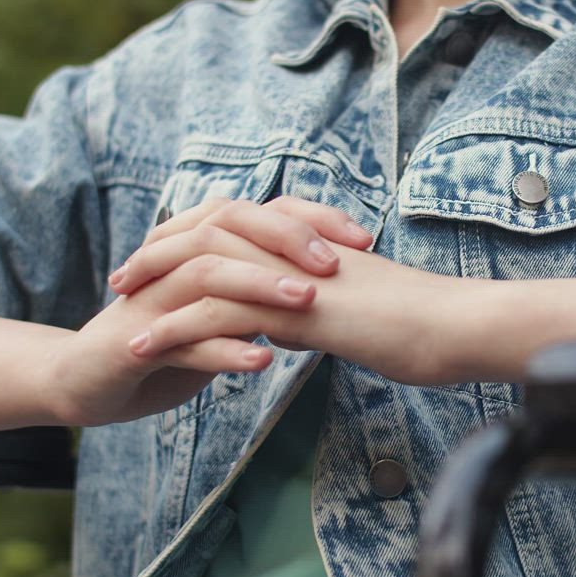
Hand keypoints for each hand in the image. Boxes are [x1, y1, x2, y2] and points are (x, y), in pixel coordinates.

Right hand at [46, 197, 371, 426]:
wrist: (87, 381)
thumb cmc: (164, 344)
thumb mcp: (222, 314)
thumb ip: (261, 295)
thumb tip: (325, 285)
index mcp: (202, 248)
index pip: (261, 213)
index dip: (312, 220)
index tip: (364, 240)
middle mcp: (176, 261)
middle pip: (232, 224)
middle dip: (287, 240)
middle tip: (335, 265)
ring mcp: (154, 298)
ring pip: (208, 274)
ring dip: (259, 286)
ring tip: (307, 302)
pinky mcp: (136, 341)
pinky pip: (183, 340)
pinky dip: (225, 350)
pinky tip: (263, 360)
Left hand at [127, 236, 476, 385]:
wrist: (457, 325)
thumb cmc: (425, 323)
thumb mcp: (361, 310)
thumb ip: (320, 308)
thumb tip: (290, 323)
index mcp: (308, 243)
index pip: (235, 227)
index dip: (190, 240)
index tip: (158, 263)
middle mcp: (293, 249)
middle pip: (206, 233)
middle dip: (157, 254)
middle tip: (121, 277)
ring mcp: (292, 274)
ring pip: (201, 269)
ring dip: (153, 291)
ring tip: (118, 318)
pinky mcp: (294, 308)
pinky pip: (217, 312)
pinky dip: (174, 328)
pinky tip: (145, 349)